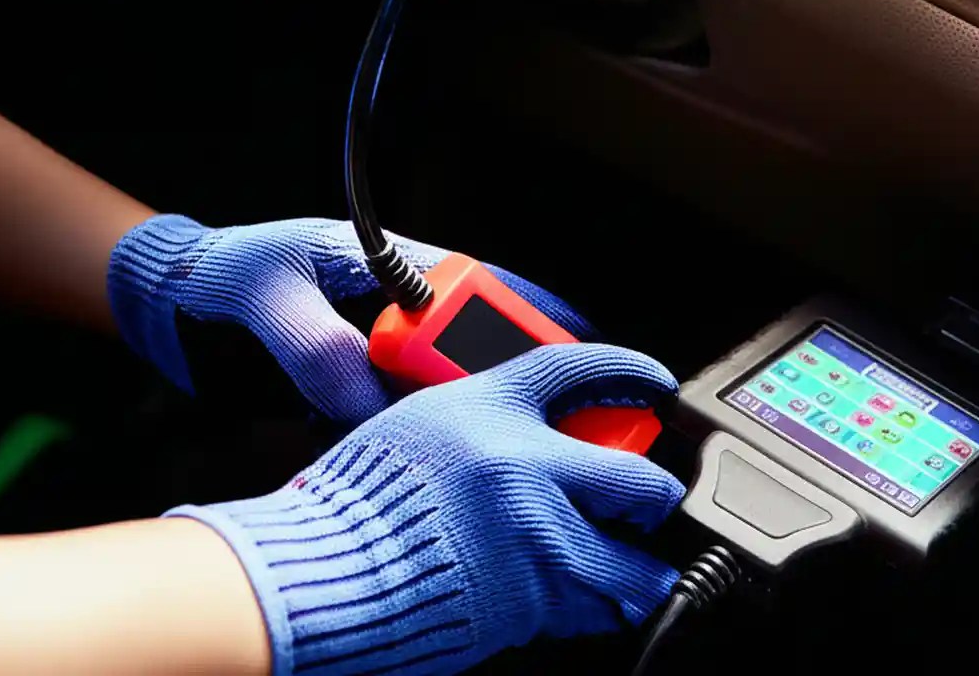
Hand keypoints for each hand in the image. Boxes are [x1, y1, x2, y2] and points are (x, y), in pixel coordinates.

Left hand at [107, 215, 592, 423]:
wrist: (178, 308)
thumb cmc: (225, 275)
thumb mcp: (266, 296)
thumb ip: (318, 344)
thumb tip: (368, 402)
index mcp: (400, 268)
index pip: (484, 296)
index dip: (524, 333)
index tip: (550, 372)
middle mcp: (408, 314)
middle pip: (477, 358)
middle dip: (491, 395)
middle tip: (502, 432)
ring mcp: (388, 359)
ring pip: (443, 399)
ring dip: (447, 426)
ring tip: (447, 455)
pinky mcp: (366, 395)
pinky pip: (400, 425)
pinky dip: (404, 445)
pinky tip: (399, 462)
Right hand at [166, 343, 684, 675]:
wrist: (322, 572)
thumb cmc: (357, 500)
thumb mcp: (422, 425)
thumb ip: (489, 420)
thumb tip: (543, 429)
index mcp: (492, 410)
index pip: (584, 370)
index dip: (632, 374)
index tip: (656, 385)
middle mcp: (525, 468)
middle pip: (643, 480)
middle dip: (654, 495)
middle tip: (645, 500)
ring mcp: (534, 539)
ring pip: (634, 563)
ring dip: (635, 565)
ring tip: (627, 563)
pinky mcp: (530, 602)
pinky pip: (594, 608)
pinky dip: (595, 604)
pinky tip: (575, 592)